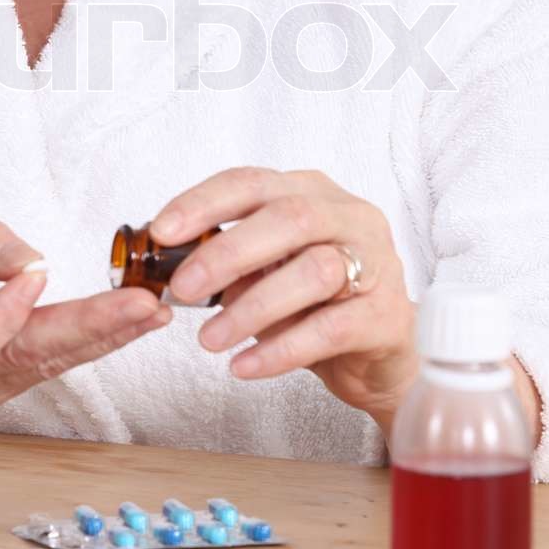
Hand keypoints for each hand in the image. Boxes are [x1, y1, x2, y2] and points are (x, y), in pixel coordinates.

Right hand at [0, 196, 171, 408]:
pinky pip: (46, 363)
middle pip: (20, 362)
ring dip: (100, 338)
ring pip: (43, 366)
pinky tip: (127, 320)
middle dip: (87, 332)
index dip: (1, 318)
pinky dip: (88, 340)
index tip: (35, 272)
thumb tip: (34, 263)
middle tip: (144, 305)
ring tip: (151, 311)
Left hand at [150, 168, 417, 431]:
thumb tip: (171, 270)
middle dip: (227, 253)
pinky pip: (331, 329)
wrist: (379, 356)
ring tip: (210, 339)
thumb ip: (230, 262)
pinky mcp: (386, 317)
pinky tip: (245, 365)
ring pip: (315, 271)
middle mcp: (348, 217)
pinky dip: (281, 349)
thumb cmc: (317, 303)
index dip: (204, 203)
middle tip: (183, 289)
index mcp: (312, 193)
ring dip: (252, 307)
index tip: (163, 232)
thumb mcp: (266, 271)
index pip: (252, 183)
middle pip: (288, 218)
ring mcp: (376, 263)